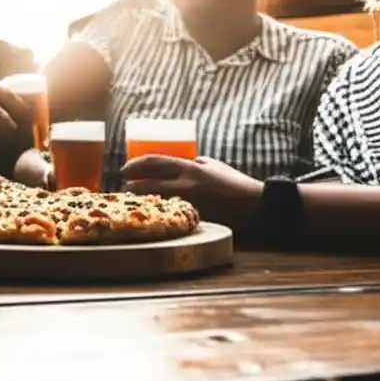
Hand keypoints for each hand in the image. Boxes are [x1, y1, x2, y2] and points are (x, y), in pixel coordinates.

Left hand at [119, 155, 261, 227]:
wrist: (254, 204)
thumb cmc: (234, 182)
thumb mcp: (212, 165)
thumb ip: (192, 163)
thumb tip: (173, 165)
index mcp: (189, 168)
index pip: (153, 162)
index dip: (135, 165)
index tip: (125, 169)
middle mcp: (186, 184)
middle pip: (147, 183)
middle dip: (131, 185)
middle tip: (125, 185)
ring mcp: (189, 203)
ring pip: (155, 201)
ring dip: (141, 199)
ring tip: (135, 197)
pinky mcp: (194, 218)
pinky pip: (169, 214)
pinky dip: (158, 211)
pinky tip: (153, 211)